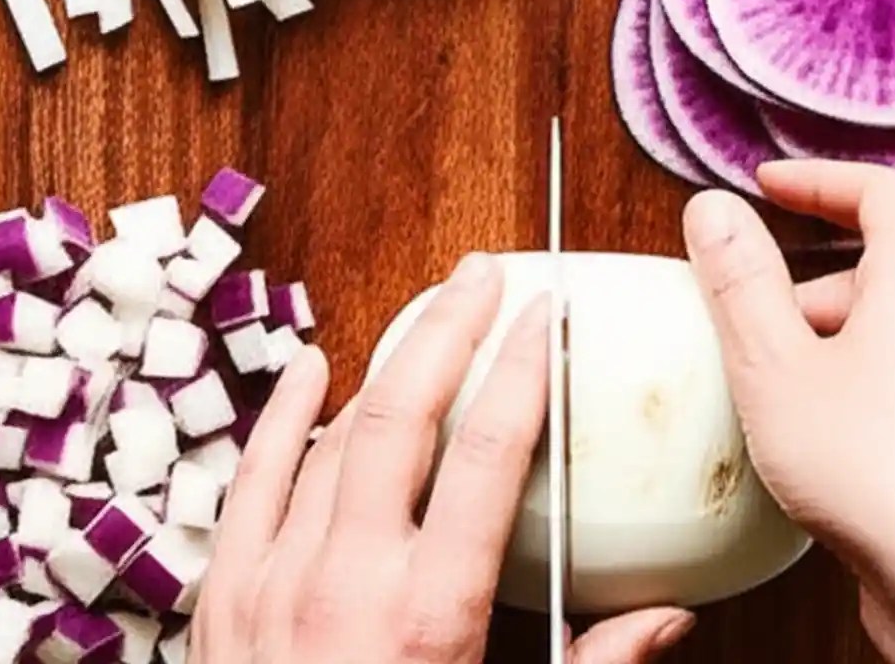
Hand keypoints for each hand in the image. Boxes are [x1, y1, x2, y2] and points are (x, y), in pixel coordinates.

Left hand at [190, 253, 692, 663]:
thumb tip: (666, 622)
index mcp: (434, 612)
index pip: (489, 452)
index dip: (523, 369)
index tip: (547, 315)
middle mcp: (350, 578)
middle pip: (404, 414)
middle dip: (449, 329)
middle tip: (483, 273)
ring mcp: (276, 579)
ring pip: (330, 434)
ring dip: (381, 362)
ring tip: (423, 313)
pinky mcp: (227, 595)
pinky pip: (253, 478)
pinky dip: (285, 414)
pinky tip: (311, 369)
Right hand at [681, 160, 894, 663]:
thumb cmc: (877, 474)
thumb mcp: (773, 366)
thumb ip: (739, 280)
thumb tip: (713, 210)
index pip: (879, 190)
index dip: (818, 182)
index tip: (772, 185)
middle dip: (821, 277)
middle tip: (764, 312)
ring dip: (857, 331)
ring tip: (800, 382)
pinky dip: (894, 376)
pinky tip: (856, 427)